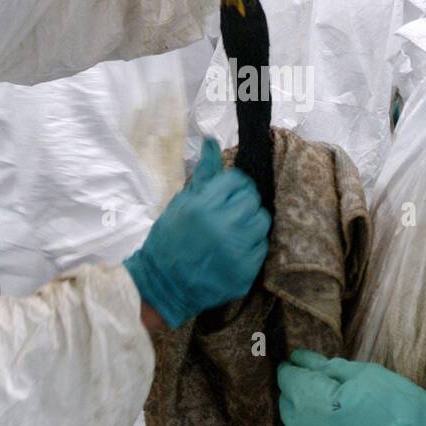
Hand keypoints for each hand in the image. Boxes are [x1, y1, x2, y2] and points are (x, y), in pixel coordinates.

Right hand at [123, 138, 269, 329]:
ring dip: (251, 222)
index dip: (233, 185)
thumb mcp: (182, 202)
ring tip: (233, 229)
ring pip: (262, 222)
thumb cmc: (170, 239)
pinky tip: (234, 248)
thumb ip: (204, 174)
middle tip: (229, 211)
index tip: (226, 193)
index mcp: (204, 207)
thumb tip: (212, 141)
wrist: (163, 284)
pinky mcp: (245, 273)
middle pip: (253, 199)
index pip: (239, 180)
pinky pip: (262, 248)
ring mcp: (236, 252)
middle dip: (243, 202)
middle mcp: (223, 228)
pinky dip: (251, 245)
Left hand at [278, 350, 425, 425]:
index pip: (286, 377)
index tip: (303, 364)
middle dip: (300, 393)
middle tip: (326, 389)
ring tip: (333, 416)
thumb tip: (300, 358)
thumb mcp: (362, 374)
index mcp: (308, 400)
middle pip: (288, 405)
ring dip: (307, 421)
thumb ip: (324, 367)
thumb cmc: (394, 405)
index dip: (295, 368)